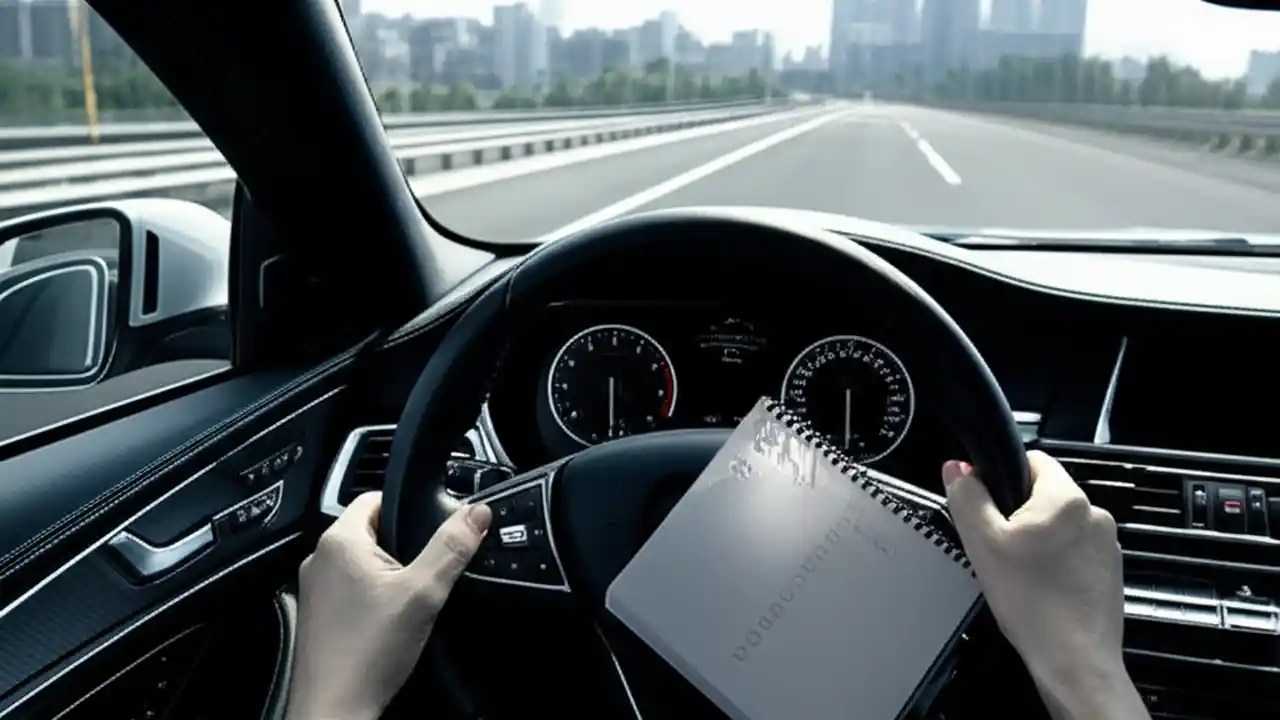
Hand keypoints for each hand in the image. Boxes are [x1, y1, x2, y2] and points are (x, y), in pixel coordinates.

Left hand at [284, 492, 491, 719]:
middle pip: (370, 530)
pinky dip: (373, 597)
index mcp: (340, 541)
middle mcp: (319, 559)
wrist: (335, 709)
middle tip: (425, 572)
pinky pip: (351, 589)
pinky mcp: (318, 615)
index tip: (430, 527)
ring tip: (410, 599)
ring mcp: (315, 589)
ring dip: (388, 573)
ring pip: (361, 563)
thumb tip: (477, 513)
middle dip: (402, 545)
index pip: (374, 497)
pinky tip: (390, 622)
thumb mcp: (423, 593)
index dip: (407, 507)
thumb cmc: (367, 654)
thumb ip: (451, 548)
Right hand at [942, 451, 1148, 719]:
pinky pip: (1074, 550)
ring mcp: (1108, 544)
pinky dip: (1056, 561)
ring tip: (1018, 572)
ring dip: (1037, 538)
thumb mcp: (983, 544)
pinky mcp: (1111, 571)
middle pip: (1045, 494)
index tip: (988, 508)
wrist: (1074, 660)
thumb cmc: (1028, 599)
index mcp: (1066, 498)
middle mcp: (1095, 513)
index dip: (1003, 476)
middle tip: (997, 546)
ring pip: (1059, 524)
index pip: (1033, 459)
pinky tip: (1040, 587)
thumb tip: (957, 468)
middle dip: (1019, 513)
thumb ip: (967, 498)